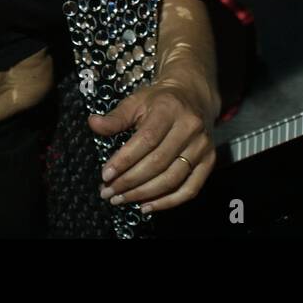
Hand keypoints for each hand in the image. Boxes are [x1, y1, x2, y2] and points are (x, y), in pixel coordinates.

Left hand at [87, 78, 216, 213]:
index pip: (146, 140)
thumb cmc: (160, 101)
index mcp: (169, 110)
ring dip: (144, 194)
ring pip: (172, 179)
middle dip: (130, 182)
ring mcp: (202, 146)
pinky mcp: (209, 161)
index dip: (124, 160)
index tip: (105, 174)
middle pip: (158, 163)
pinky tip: (147, 206)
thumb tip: (93, 124)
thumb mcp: (136, 102)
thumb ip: (116, 117)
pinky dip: (168, 202)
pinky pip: (190, 189)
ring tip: (121, 199)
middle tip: (108, 192)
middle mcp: (189, 128)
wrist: (192, 96)